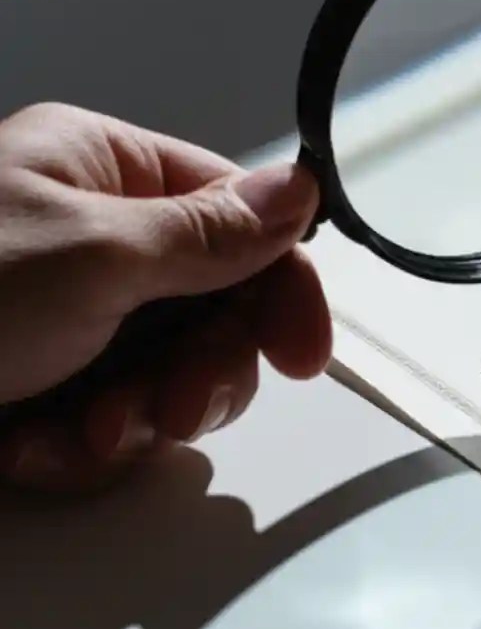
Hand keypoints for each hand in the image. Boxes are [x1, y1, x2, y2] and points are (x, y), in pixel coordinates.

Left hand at [0, 103, 330, 491]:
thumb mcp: (89, 256)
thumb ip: (210, 234)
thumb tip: (297, 190)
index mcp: (104, 176)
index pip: (240, 223)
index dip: (282, 288)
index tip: (304, 353)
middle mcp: (94, 244)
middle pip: (217, 315)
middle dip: (196, 376)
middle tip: (166, 410)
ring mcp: (70, 321)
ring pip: (170, 381)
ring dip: (133, 423)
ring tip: (77, 434)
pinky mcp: (44, 389)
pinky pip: (112, 426)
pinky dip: (79, 452)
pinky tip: (29, 449)